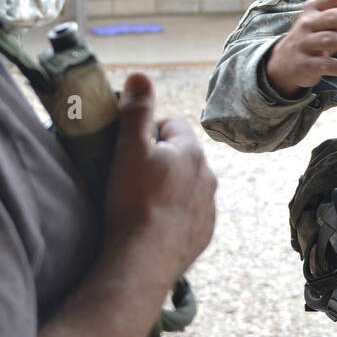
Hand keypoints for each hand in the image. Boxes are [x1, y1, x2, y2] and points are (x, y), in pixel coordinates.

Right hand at [104, 72, 216, 284]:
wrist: (142, 261)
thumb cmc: (134, 201)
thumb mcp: (129, 148)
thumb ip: (136, 110)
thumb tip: (140, 75)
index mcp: (192, 152)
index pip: (172, 124)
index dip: (147, 130)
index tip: (128, 146)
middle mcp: (208, 178)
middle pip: (182, 156)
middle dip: (160, 160)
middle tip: (130, 175)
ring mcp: (208, 209)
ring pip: (187, 186)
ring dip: (168, 188)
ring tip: (140, 203)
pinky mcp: (203, 235)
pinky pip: (189, 215)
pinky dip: (173, 215)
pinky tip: (152, 225)